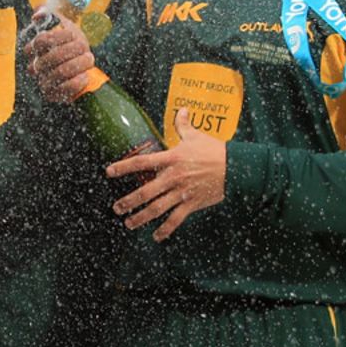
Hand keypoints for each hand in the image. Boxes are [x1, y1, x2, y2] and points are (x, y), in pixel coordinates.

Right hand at [24, 14, 96, 103]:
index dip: (59, 36)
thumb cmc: (69, 43)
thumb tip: (38, 14)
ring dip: (79, 64)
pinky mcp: (52, 94)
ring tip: (89, 59)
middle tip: (86, 47)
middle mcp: (36, 65)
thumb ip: (48, 14)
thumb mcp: (61, 25)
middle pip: (54, 56)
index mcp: (34, 48)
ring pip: (60, 72)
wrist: (78, 66)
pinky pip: (65, 90)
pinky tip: (85, 76)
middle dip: (74, 50)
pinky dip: (77, 82)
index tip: (73, 34)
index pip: (42, 40)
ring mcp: (43, 80)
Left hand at [106, 108, 225, 241]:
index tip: (109, 172)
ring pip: (156, 209)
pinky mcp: (192, 204)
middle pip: (145, 192)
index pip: (141, 162)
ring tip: (128, 223)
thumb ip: (184, 125)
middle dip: (128, 201)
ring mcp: (182, 192)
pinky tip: (156, 236)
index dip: (123, 167)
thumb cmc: (215, 150)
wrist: (236, 168)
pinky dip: (165, 230)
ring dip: (140, 218)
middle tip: (116, 208)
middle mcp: (173, 177)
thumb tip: (182, 110)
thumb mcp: (196, 135)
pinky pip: (175, 220)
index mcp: (171, 158)